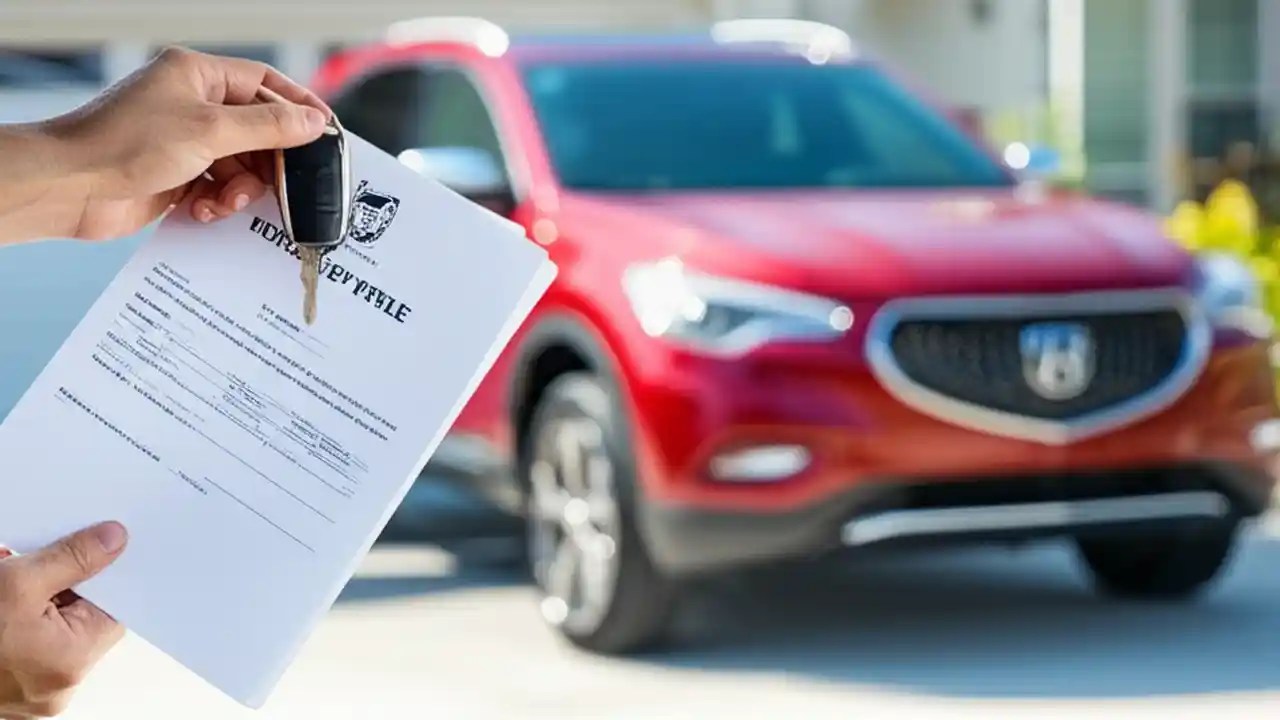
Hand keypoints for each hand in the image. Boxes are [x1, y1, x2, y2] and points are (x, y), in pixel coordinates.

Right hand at [0, 522, 128, 718]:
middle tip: (51, 552)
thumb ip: (72, 558)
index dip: (111, 574)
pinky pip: (31, 641)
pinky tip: (7, 584)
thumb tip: (114, 539)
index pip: (116, 607)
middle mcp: (59, 683)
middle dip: (69, 581)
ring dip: (41, 595)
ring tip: (16, 568)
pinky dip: (22, 614)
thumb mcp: (17, 581)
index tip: (105, 543)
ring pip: (54, 627)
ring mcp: (33, 690)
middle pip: (84, 617)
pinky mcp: (10, 686)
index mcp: (71, 660)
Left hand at [2, 46, 330, 244]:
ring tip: (226, 200)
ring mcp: (184, 142)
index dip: (298, 106)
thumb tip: (313, 122)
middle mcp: (191, 105)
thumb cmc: (123, 144)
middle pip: (257, 130)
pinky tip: (204, 209)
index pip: (263, 83)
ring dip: (241, 188)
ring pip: (241, 165)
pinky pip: (219, 189)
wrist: (70, 188)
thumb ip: (269, 126)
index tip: (325, 132)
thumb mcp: (210, 130)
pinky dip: (219, 202)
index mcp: (197, 76)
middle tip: (284, 183)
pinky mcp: (177, 176)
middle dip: (269, 160)